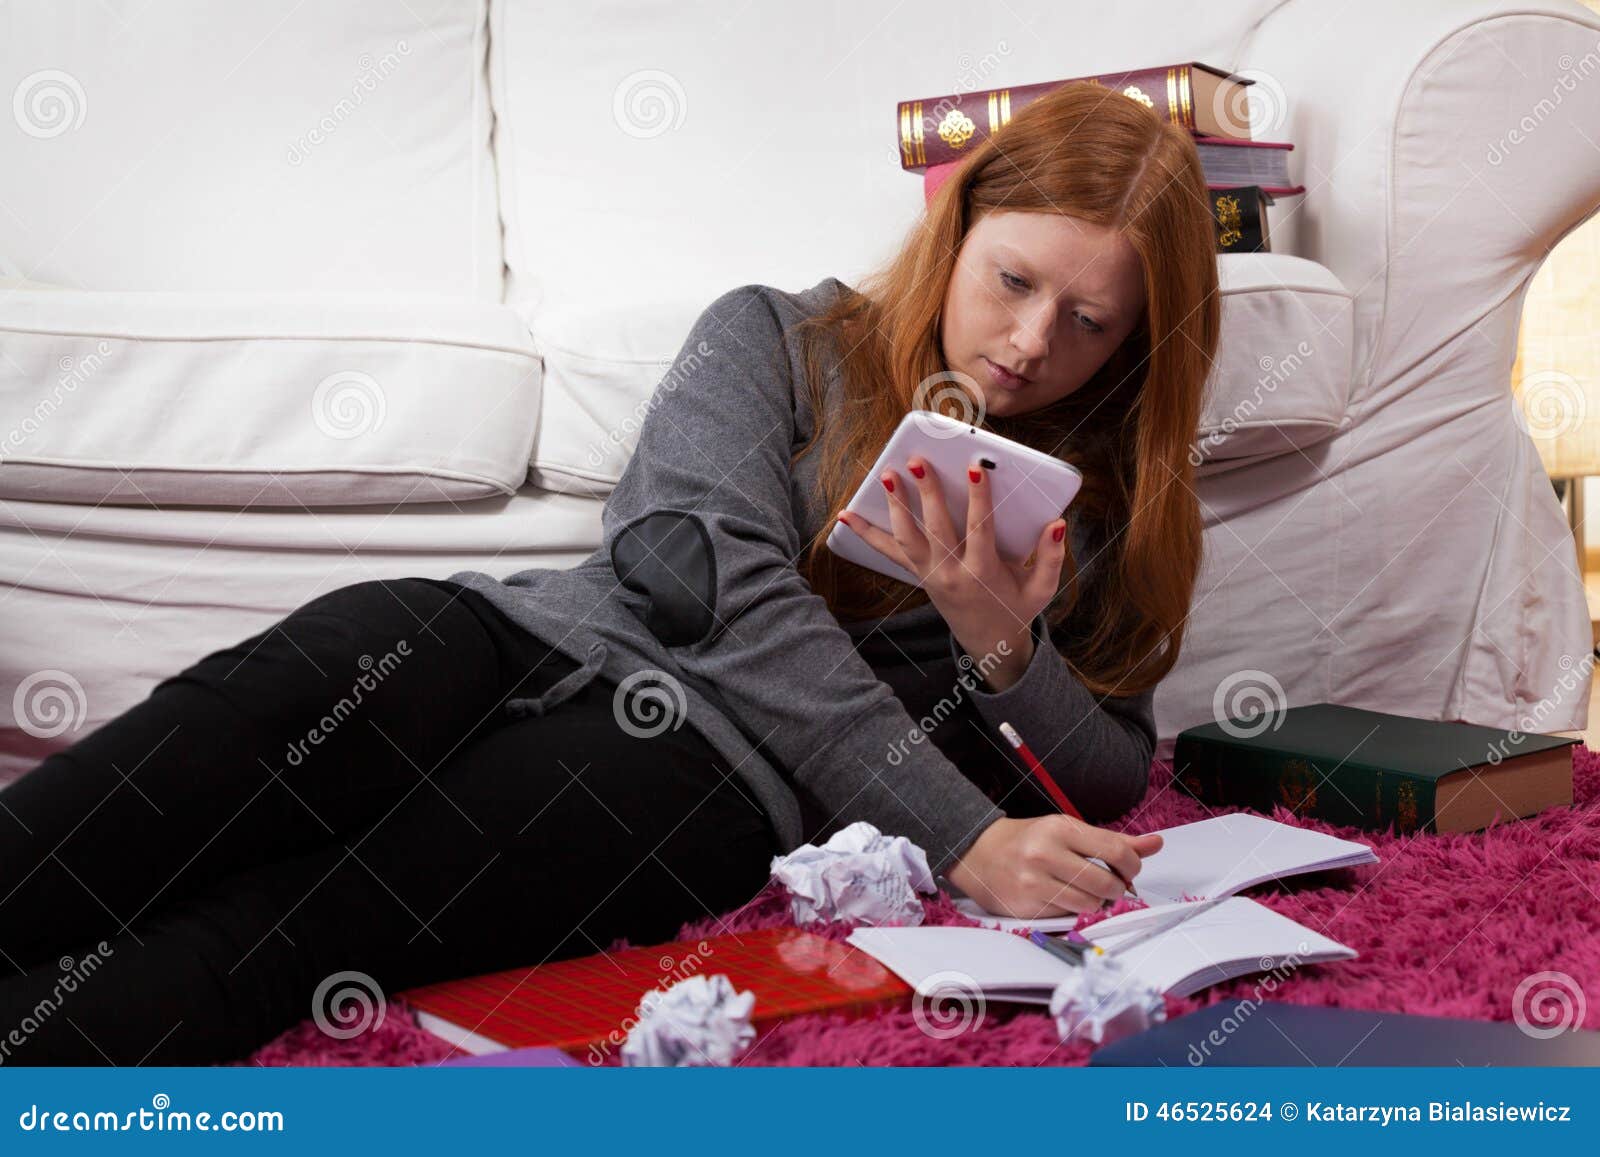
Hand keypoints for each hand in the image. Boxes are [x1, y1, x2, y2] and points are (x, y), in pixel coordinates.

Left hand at [835, 455, 1067, 668]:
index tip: (976, 468)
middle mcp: (951, 573)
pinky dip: (865, 534)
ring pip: (906, 538)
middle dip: (927, 494)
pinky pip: (887, 554)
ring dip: (895, 506)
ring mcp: (929, 575)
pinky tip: (844, 516)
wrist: (990, 643)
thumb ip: (1051, 556)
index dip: (979, 498)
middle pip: (935, 529)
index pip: (979, 530)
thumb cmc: (1017, 608)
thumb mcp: (1042, 588)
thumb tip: (1057, 522)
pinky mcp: (917, 575)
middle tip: (919, 462)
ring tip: (887, 475)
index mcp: (983, 573)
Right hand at [944, 815, 1163, 917]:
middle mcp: (1046, 854)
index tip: (1129, 869)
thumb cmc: (1030, 840)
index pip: (1116, 851)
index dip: (1133, 865)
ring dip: (1098, 902)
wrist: (978, 853)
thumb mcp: (1068, 830)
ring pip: (1090, 904)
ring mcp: (1034, 883)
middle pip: (1107, 883)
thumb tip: (1156, 843)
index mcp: (1060, 829)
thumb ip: (1113, 840)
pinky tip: (1065, 898)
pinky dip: (1075, 910)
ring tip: (1088, 891)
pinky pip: (1068, 916)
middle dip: (1117, 888)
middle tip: (1111, 884)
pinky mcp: (1027, 907)